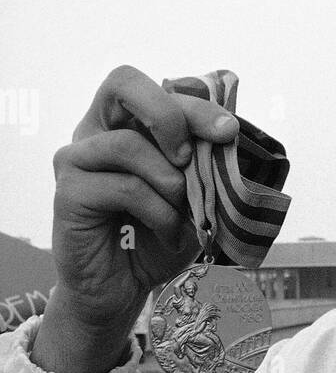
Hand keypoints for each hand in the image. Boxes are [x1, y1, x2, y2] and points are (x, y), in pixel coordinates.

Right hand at [31, 66, 238, 372]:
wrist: (122, 291)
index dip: (196, 104)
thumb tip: (230, 135)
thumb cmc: (156, 238)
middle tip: (192, 157)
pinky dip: (159, 213)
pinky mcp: (68, 193)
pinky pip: (125, 187)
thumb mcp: (192, 197)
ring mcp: (76, 159)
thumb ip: (204, 163)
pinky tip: (167, 234)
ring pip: (129, 143)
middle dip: (170, 114)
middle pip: (123, 82)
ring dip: (171, 182)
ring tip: (184, 214)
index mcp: (124, 123)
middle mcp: (94, 131)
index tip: (228, 132)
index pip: (158, 89)